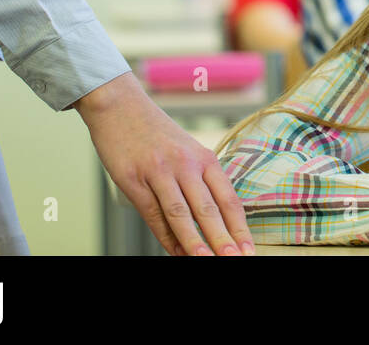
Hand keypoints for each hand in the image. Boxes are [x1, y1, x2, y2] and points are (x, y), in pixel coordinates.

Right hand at [73, 72, 254, 255]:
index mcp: (204, 157)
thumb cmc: (156, 133)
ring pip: (182, 214)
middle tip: (235, 261)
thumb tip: (211, 220)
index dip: (239, 227)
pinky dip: (165, 236)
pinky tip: (175, 252)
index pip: (228, 198)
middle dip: (223, 240)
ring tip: (206, 262)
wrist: (120, 106)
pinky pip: (153, 214)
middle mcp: (186, 164)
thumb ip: (199, 181)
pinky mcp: (133, 179)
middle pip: (208, 209)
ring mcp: (159, 172)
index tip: (249, 250)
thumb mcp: (186, 150)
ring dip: (195, 243)